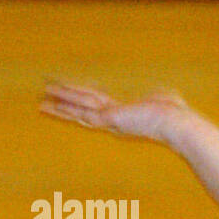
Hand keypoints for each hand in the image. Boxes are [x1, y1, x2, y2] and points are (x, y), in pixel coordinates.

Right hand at [40, 79, 191, 142]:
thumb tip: (162, 96)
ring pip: (79, 109)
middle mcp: (115, 121)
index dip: (83, 99)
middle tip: (45, 101)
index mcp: (125, 115)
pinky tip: (51, 102)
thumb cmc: (177, 114)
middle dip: (64, 104)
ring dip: (60, 104)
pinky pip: (81, 111)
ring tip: (41, 102)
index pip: (98, 104)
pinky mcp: (109, 119)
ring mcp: (110, 121)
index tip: (72, 94)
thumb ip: (157, 98)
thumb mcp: (165, 99)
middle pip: (83, 109)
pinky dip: (64, 106)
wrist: (178, 124)